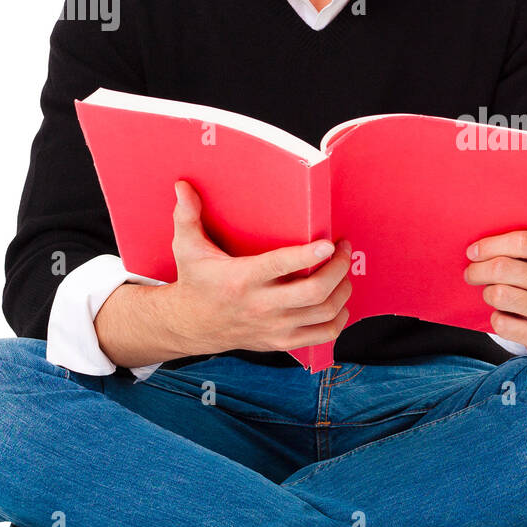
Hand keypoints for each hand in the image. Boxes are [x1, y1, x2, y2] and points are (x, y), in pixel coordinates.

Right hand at [163, 180, 352, 355]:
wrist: (191, 325)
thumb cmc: (196, 281)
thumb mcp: (187, 248)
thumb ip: (187, 216)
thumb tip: (183, 185)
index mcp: (241, 279)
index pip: (280, 266)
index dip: (308, 255)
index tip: (328, 243)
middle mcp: (260, 305)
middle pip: (313, 291)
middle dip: (338, 268)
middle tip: (344, 250)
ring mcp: (274, 327)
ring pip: (324, 312)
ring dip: (343, 289)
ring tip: (343, 271)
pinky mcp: (282, 341)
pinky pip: (323, 334)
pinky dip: (339, 318)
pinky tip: (338, 300)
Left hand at [464, 223, 526, 358]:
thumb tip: (490, 221)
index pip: (523, 241)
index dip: (490, 245)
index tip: (472, 251)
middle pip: (505, 269)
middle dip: (478, 270)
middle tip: (471, 272)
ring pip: (499, 295)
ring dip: (487, 292)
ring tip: (490, 292)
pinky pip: (502, 324)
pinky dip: (496, 317)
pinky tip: (505, 314)